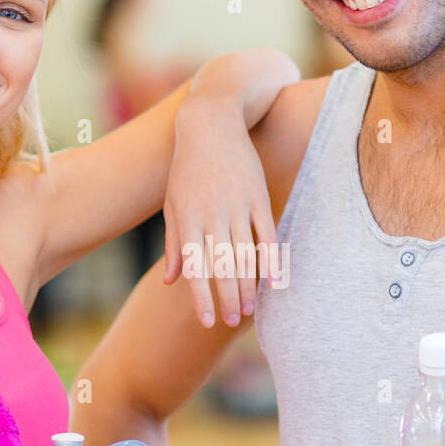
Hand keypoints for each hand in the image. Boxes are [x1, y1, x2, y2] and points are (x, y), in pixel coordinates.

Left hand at [162, 76, 280, 329]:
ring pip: (245, 254)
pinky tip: (273, 279)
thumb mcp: (173, 204)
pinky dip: (270, 258)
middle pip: (222, 266)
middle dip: (227, 298)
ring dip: (248, 285)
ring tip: (250, 310)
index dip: (202, 297)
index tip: (208, 322)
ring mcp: (236, 205)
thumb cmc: (186, 168)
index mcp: (188, 219)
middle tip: (231, 322)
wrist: (210, 122)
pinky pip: (266, 233)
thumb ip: (174, 244)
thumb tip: (171, 281)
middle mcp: (212, 215)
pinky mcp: (257, 195)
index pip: (195, 267)